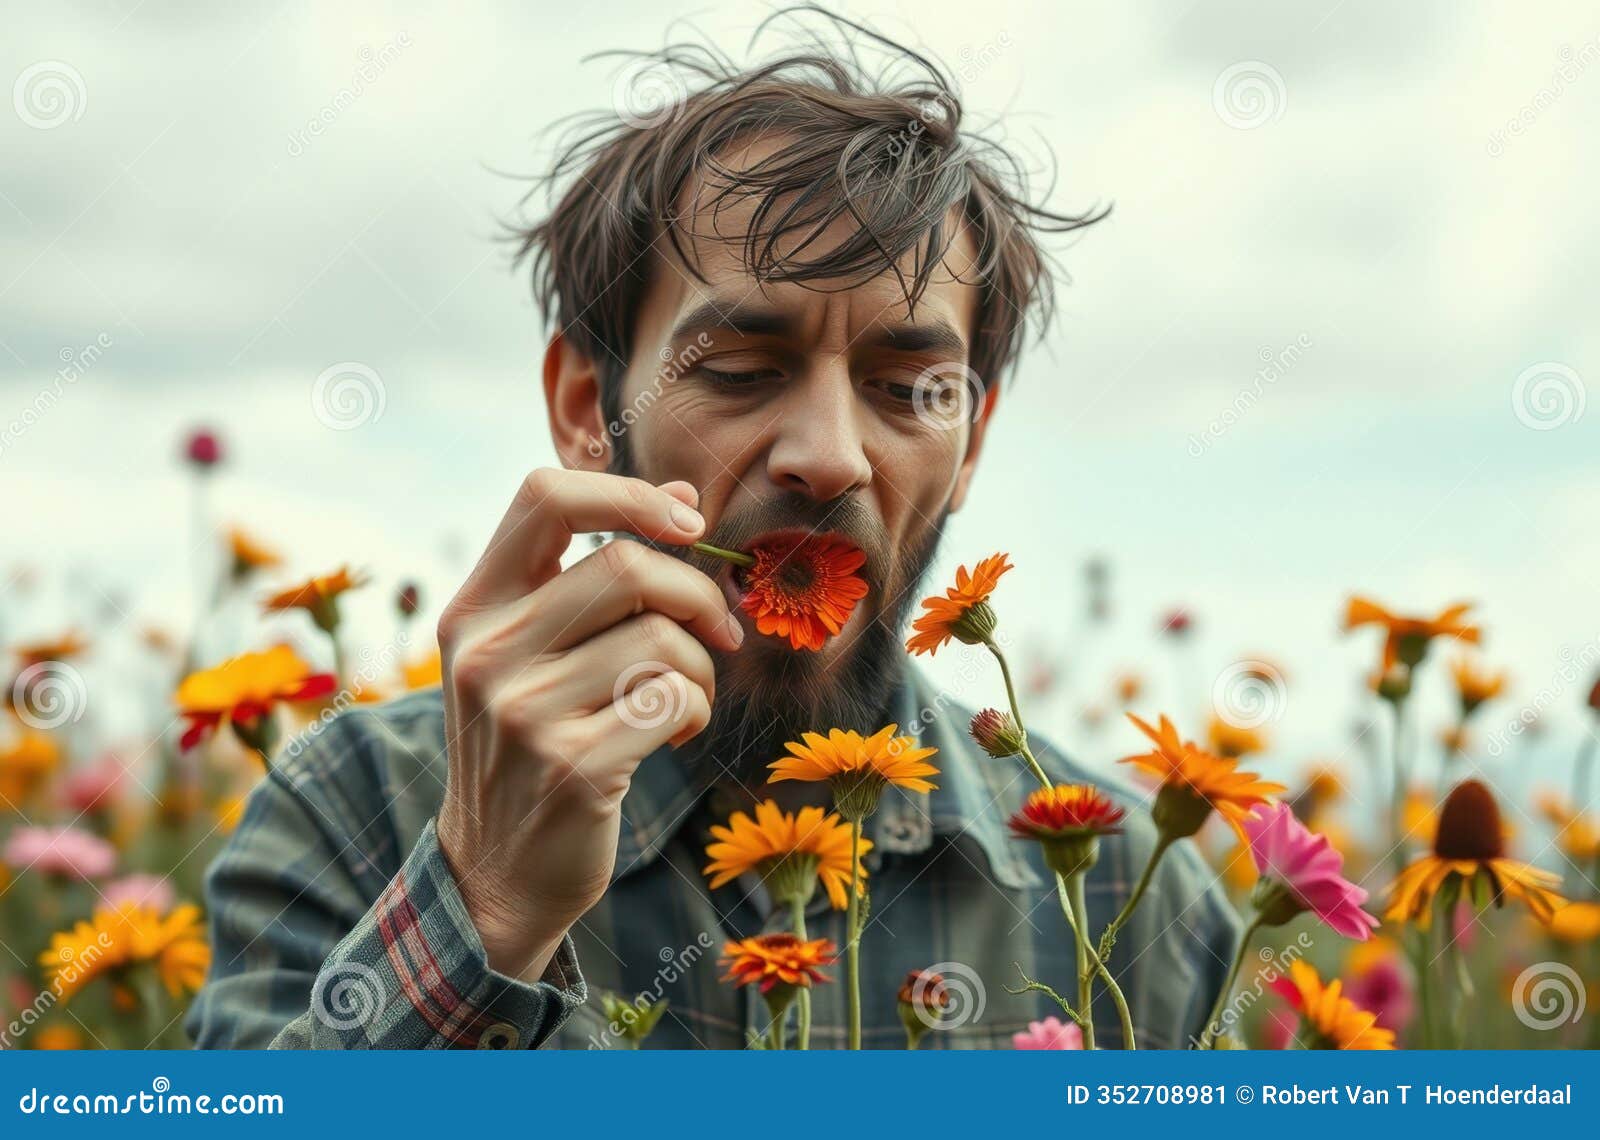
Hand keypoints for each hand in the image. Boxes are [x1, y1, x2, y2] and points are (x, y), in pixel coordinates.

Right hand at [433, 468, 741, 979]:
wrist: (495, 872)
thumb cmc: (534, 742)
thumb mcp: (534, 652)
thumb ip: (595, 573)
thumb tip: (686, 496)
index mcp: (475, 608)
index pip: (545, 496)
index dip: (630, 493)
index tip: (689, 525)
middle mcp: (487, 652)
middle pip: (626, 567)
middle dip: (697, 594)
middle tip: (720, 631)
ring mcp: (524, 712)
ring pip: (662, 638)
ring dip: (702, 666)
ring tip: (687, 696)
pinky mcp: (572, 767)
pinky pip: (674, 699)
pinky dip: (696, 710)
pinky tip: (675, 732)